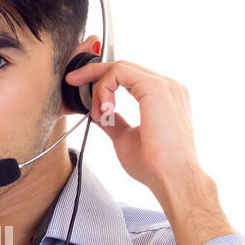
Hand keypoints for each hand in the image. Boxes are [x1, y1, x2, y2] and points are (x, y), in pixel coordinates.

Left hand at [64, 59, 201, 194]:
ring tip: (98, 113)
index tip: (80, 84)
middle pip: (124, 67)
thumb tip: (99, 114)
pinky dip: (105, 88)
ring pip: (120, 68)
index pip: (129, 76)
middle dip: (94, 72)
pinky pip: (120, 73)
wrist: (171, 177)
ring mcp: (164, 85)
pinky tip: (104, 110)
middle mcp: (167, 86)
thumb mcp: (126, 138)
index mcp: (163, 97)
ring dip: (100, 87)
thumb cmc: (154, 165)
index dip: (103, 77)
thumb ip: (114, 122)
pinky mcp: (157, 88)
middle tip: (72, 80)